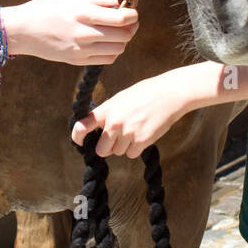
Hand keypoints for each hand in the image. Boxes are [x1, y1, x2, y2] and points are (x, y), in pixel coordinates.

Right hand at [5, 0, 137, 64]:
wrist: (23, 30)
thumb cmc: (47, 9)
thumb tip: (121, 2)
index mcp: (84, 13)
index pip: (122, 18)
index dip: (133, 14)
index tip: (132, 10)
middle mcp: (85, 33)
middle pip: (125, 35)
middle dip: (131, 26)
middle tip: (128, 20)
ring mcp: (82, 49)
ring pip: (119, 49)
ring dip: (123, 39)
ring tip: (116, 31)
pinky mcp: (78, 60)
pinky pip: (108, 59)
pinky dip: (113, 51)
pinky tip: (107, 42)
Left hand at [70, 72, 191, 157]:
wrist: (169, 93)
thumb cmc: (146, 94)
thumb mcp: (121, 98)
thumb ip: (109, 114)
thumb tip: (101, 130)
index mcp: (107, 109)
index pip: (82, 126)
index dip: (77, 137)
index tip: (79, 143)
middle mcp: (114, 122)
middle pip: (101, 150)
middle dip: (108, 147)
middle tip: (117, 139)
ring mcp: (128, 132)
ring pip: (118, 153)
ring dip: (124, 147)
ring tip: (135, 130)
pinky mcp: (142, 140)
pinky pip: (131, 154)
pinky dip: (136, 149)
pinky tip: (143, 135)